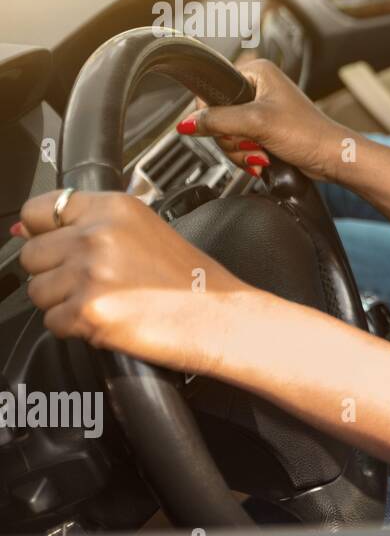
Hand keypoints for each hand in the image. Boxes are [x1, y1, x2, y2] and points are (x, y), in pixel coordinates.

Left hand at [14, 190, 248, 373]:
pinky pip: (53, 322)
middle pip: (32, 255)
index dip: (43, 232)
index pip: (39, 209)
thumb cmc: (192, 280)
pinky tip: (111, 320)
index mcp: (114, 208)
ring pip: (38, 292)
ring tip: (109, 301)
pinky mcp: (89, 310)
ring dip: (64, 302)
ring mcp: (92, 272)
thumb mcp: (145, 231)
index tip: (57, 246)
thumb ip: (88, 225)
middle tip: (97, 283)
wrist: (221, 317)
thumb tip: (22, 228)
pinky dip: (76, 328)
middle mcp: (99, 234)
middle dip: (55, 273)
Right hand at [177, 59, 352, 181]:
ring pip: (227, 135)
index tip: (230, 128)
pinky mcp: (264, 131)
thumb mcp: (256, 123)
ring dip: (242, 151)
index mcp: (256, 73)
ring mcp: (260, 111)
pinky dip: (248, 156)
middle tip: (253, 142)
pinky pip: (240, 145)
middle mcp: (258, 88)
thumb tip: (186, 124)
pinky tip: (263, 159)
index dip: (214, 115)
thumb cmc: (307, 134)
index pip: (212, 90)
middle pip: (217, 117)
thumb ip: (217, 121)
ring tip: (262, 151)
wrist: (331, 158)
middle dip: (233, 139)